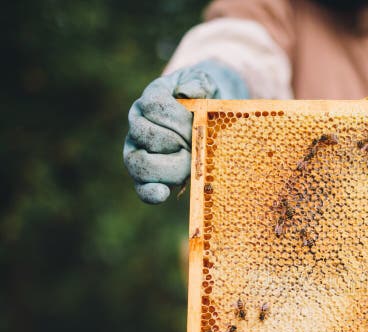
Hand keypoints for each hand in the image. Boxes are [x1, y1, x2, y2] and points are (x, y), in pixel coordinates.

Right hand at [123, 60, 247, 203]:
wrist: (210, 117)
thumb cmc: (207, 100)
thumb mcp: (207, 83)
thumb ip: (199, 82)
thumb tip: (188, 92)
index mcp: (151, 99)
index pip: (154, 107)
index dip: (178, 118)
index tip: (195, 122)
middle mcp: (138, 124)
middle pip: (146, 136)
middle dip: (178, 143)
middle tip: (195, 144)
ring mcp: (138, 150)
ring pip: (140, 163)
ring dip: (171, 166)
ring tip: (190, 162)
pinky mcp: (145, 175)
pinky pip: (141, 187)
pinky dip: (150, 193)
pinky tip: (163, 194)